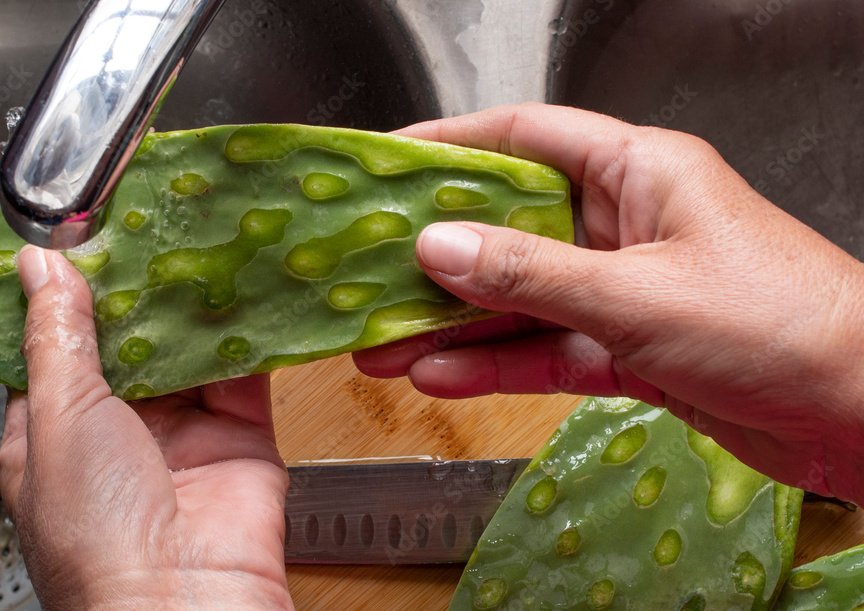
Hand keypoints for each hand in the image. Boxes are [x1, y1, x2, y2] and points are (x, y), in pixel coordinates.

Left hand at [0, 246, 292, 609]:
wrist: (186, 598)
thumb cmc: (97, 535)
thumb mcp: (59, 418)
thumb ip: (57, 339)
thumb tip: (39, 270)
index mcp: (57, 433)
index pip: (56, 347)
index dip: (66, 295)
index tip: (76, 240)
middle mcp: (120, 430)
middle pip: (129, 342)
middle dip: (137, 292)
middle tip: (143, 229)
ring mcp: (184, 431)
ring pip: (187, 349)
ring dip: (191, 306)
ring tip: (194, 244)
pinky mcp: (240, 433)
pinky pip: (245, 371)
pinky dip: (247, 332)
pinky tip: (243, 288)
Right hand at [354, 102, 863, 503]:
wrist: (860, 415)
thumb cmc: (783, 326)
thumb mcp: (637, 293)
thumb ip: (531, 274)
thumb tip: (440, 245)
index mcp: (639, 170)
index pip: (525, 136)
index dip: (451, 143)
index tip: (388, 161)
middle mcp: (625, 223)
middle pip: (509, 225)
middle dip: (437, 254)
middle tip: (369, 270)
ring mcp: (622, 289)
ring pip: (518, 298)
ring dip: (453, 323)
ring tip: (383, 342)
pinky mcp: (626, 348)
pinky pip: (544, 349)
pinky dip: (494, 364)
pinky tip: (441, 374)